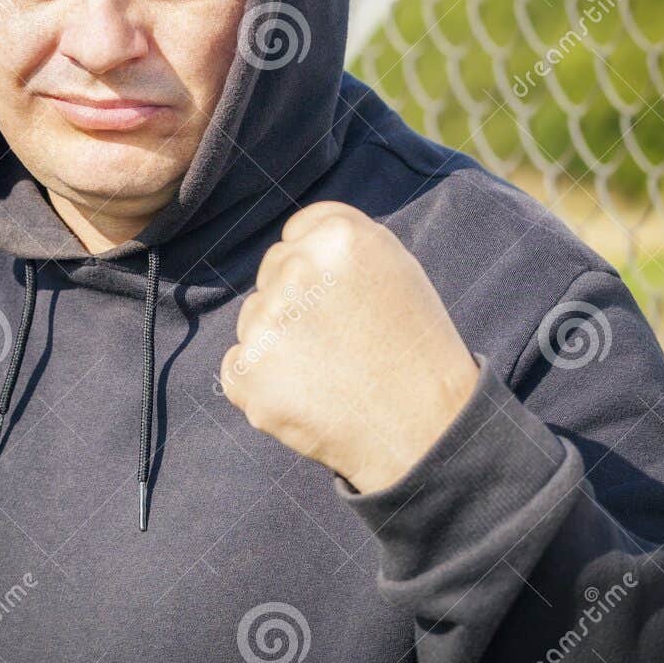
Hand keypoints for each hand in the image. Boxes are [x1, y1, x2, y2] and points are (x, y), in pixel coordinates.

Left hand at [219, 201, 479, 493]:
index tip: (340, 301)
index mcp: (339, 236)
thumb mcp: (395, 270)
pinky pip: (238, 367)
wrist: (425, 429)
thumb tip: (291, 244)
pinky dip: (263, 385)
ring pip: (253, 320)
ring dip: (278, 344)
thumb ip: (337, 247)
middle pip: (271, 274)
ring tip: (329, 373)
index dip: (318, 271)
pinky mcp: (247, 371)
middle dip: (296, 304)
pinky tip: (307, 398)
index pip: (296, 233)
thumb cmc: (415, 350)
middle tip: (340, 342)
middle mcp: (298, 269)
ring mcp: (268, 321)